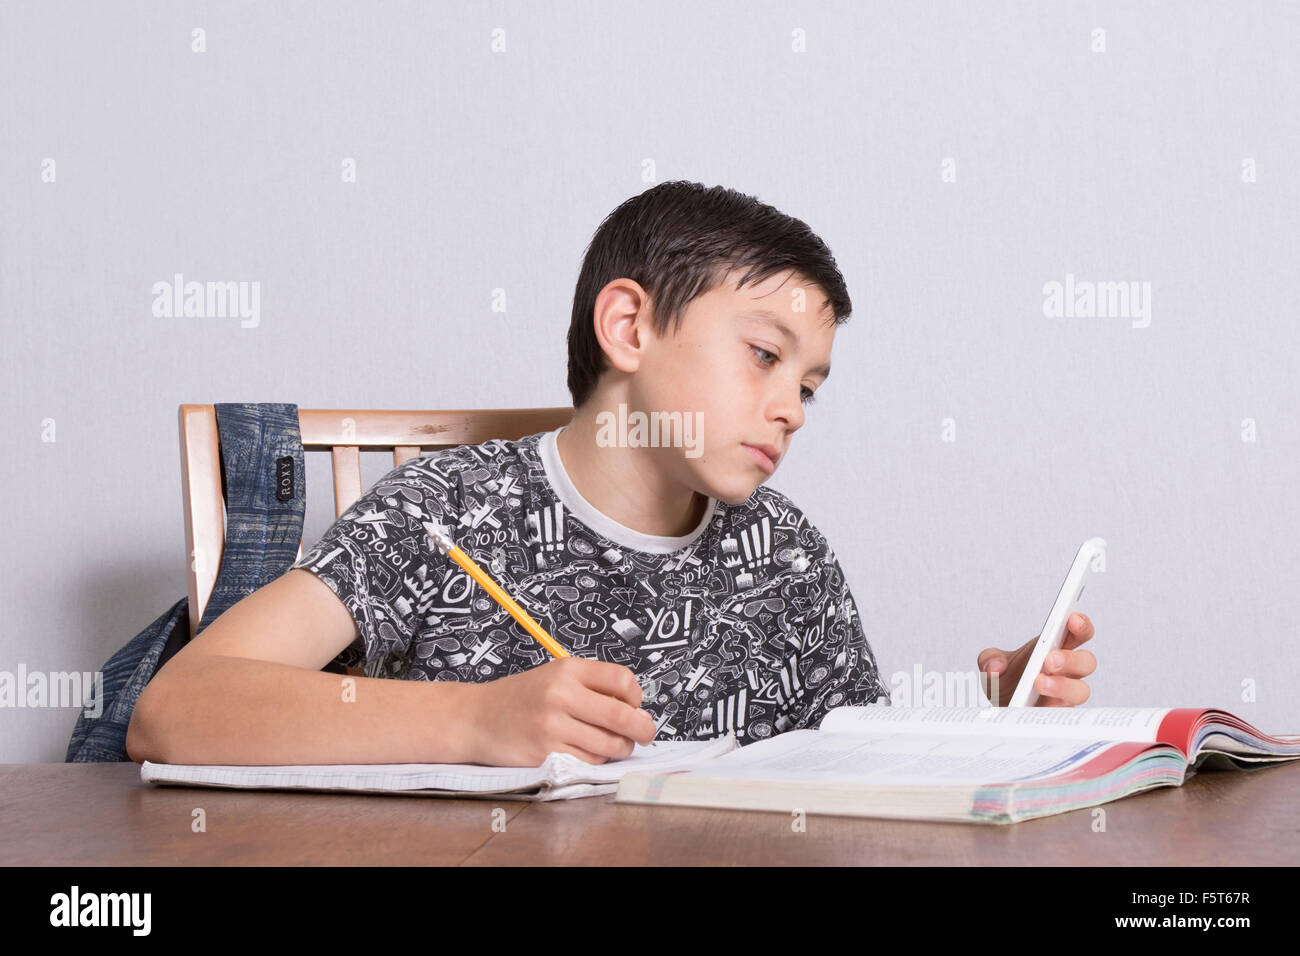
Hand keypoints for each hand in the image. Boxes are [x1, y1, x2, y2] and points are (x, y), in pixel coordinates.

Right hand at [459, 657, 657, 765]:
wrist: (476, 717)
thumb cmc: (521, 698)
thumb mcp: (555, 676)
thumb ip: (592, 687)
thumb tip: (637, 711)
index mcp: (567, 670)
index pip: (622, 679)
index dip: (636, 696)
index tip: (634, 704)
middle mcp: (561, 695)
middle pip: (623, 716)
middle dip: (643, 729)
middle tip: (645, 734)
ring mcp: (552, 726)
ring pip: (610, 744)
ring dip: (621, 748)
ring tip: (615, 745)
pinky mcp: (546, 753)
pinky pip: (589, 761)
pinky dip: (597, 760)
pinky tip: (589, 752)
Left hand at [976, 612, 1096, 706]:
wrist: (1000, 707)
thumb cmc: (1007, 680)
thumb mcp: (992, 664)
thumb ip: (990, 659)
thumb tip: (995, 667)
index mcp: (1057, 648)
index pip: (1079, 633)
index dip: (1081, 625)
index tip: (1072, 619)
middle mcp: (1068, 671)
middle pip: (1086, 661)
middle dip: (1070, 659)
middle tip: (1049, 660)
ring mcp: (1067, 694)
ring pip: (1080, 690)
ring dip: (1061, 685)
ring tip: (1039, 683)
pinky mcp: (1060, 714)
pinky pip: (1064, 714)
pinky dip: (1050, 709)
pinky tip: (1035, 707)